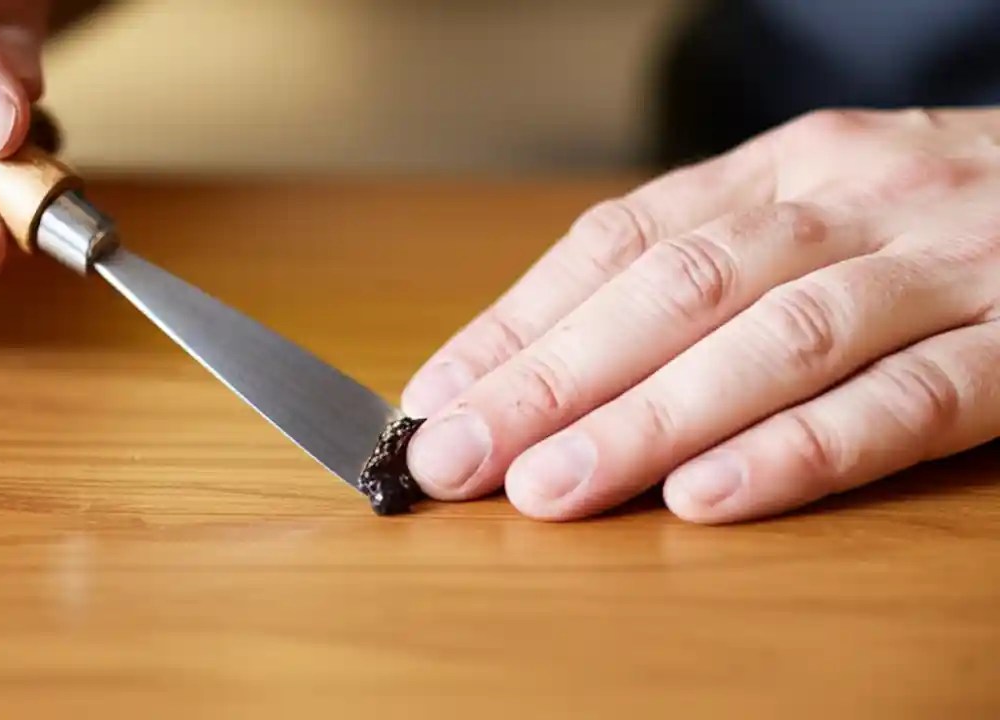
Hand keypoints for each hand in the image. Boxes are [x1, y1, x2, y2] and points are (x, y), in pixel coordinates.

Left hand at [402, 108, 999, 523]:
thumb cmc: (923, 224)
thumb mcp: (802, 215)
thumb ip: (689, 276)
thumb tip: (530, 369)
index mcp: (778, 172)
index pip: (616, 246)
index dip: (517, 325)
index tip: (434, 401)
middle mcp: (847, 204)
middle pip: (678, 290)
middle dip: (554, 380)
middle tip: (458, 457)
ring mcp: (938, 269)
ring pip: (778, 339)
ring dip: (652, 419)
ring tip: (551, 489)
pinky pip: (907, 401)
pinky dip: (804, 450)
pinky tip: (711, 497)